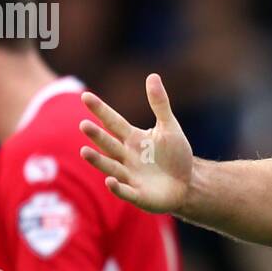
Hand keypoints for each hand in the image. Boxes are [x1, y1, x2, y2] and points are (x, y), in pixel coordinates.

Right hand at [79, 73, 192, 213]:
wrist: (187, 184)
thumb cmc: (175, 156)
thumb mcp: (169, 128)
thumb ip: (160, 104)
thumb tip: (152, 75)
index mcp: (133, 138)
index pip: (113, 122)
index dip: (100, 110)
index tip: (85, 95)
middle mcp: (126, 156)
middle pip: (109, 144)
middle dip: (97, 136)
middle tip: (83, 125)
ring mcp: (130, 176)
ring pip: (110, 167)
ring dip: (98, 160)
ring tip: (84, 151)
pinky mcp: (138, 195)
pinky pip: (125, 191)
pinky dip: (117, 187)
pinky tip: (110, 181)